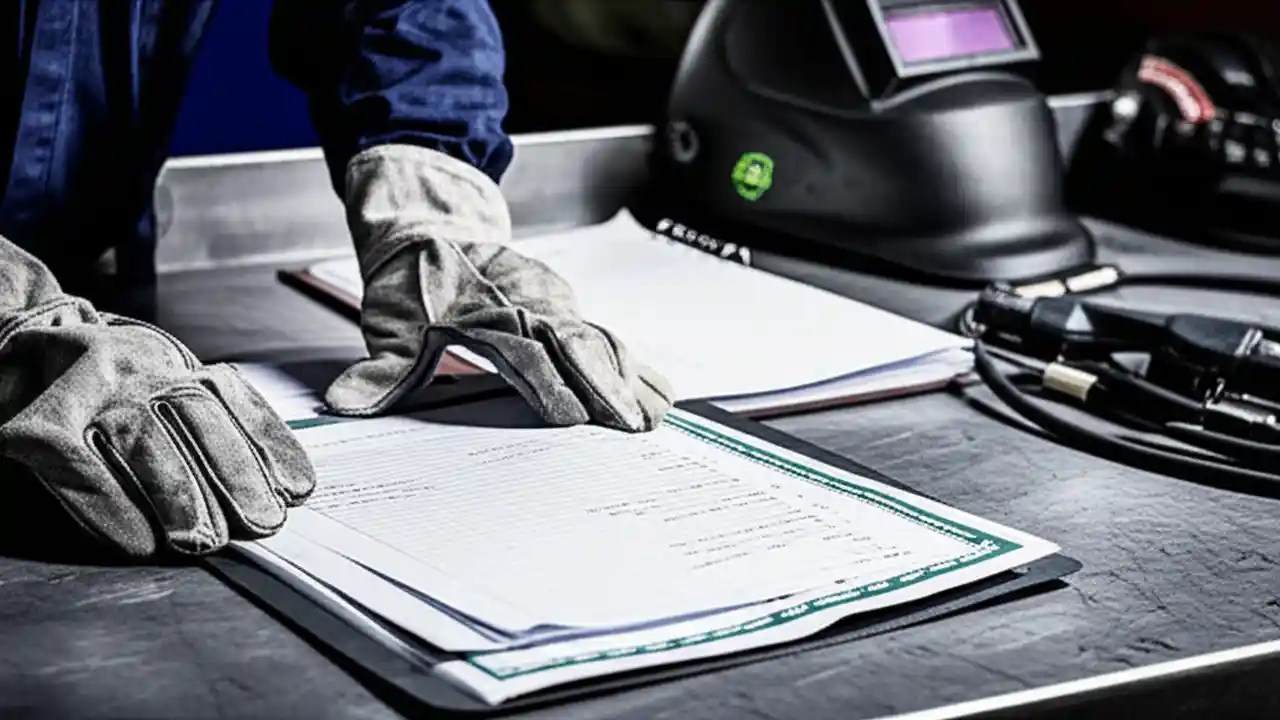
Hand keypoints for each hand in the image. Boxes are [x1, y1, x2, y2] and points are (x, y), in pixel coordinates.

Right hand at [0, 239, 315, 556]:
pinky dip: (107, 504)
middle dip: (233, 474)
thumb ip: (210, 424)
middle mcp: (133, 365)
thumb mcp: (161, 389)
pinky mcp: (34, 422)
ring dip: (178, 495)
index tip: (296, 491)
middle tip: (259, 524)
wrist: (13, 346)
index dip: (267, 445)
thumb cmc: (104, 389)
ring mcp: (85, 388)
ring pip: (142, 437)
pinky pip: (75, 460)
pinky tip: (134, 540)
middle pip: (194, 416)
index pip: (230, 400)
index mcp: (170, 363)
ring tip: (202, 541)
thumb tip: (274, 487)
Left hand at [325, 144, 672, 431]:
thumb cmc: (414, 279)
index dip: (551, 382)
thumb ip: (381, 367)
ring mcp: (557, 306)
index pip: (527, 349)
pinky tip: (658, 395)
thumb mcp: (390, 321)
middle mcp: (533, 305)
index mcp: (490, 309)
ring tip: (654, 418)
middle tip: (634, 426)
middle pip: (579, 345)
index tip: (573, 417)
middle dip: (608, 386)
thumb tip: (347, 402)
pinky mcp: (569, 310)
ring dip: (629, 379)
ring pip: (602, 342)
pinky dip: (634, 367)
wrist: (433, 230)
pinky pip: (608, 339)